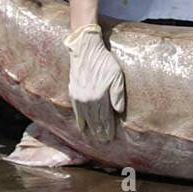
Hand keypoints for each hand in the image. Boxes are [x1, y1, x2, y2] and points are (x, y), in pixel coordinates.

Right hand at [65, 24, 125, 141]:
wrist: (85, 50)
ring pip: (86, 118)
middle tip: (104, 141)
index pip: (105, 117)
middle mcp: (88, 100)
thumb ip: (118, 94)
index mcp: (100, 96)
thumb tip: (119, 112)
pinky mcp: (73, 93)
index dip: (108, 128)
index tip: (111, 137)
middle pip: (95, 120)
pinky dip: (80, 120)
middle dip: (100, 131)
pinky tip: (82, 128)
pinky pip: (76, 111)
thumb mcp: (117, 75)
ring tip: (95, 137)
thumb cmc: (104, 61)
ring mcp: (79, 97)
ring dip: (91, 128)